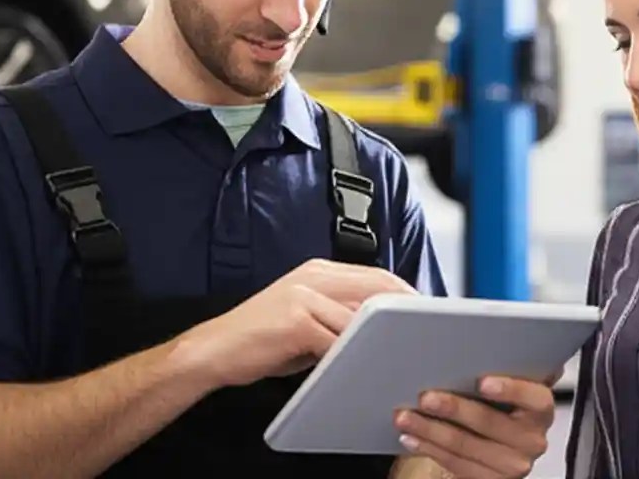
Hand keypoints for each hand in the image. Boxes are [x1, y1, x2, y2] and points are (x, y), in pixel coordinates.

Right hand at [175, 258, 416, 388]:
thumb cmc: (261, 340)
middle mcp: (313, 277)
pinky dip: (352, 355)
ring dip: (381, 338)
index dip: (405, 295)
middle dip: (405, 312)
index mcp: (317, 272)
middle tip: (426, 333)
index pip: (377, 275)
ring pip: (360, 316)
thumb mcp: (305, 319)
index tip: (424, 314)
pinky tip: (362, 367)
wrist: (213, 350)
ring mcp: (304, 296)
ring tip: (400, 352)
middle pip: (377, 289)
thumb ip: (338, 316)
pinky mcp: (296, 320)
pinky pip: (337, 340)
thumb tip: (378, 330)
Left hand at [393, 373, 557, 477]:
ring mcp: (512, 464)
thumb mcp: (506, 386)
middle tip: (425, 397)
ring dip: (430, 429)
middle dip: (453, 408)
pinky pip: (455, 464)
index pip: (534, 398)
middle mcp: (531, 439)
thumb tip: (467, 348)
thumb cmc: (500, 405)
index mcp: (540, 409)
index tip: (482, 381)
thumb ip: (498, 369)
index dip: (510, 389)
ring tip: (405, 416)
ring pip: (466, 445)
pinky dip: (429, 448)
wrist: (500, 447)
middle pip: (490, 422)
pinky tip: (411, 437)